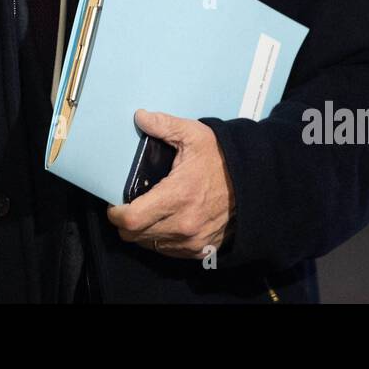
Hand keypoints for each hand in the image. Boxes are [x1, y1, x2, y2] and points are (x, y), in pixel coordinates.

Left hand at [105, 108, 236, 259]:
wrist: (254, 182)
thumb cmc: (221, 158)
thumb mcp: (194, 135)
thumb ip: (164, 125)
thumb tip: (140, 116)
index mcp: (177, 196)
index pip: (132, 219)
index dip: (116, 214)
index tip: (113, 205)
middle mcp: (183, 224)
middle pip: (135, 236)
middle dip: (125, 223)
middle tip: (128, 207)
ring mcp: (192, 240)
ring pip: (150, 245)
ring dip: (143, 232)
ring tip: (147, 213)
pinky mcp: (201, 250)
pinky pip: (168, 252)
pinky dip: (161, 240)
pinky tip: (165, 223)